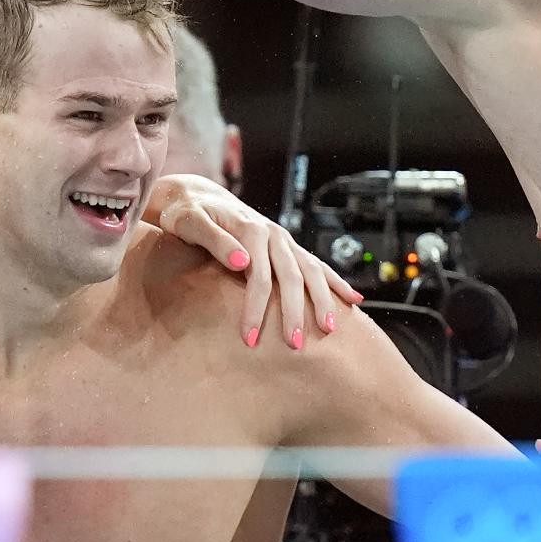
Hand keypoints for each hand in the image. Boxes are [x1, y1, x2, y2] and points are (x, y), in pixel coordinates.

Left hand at [145, 174, 362, 349]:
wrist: (195, 196)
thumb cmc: (187, 213)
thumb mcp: (191, 222)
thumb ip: (216, 240)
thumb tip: (242, 262)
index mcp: (251, 230)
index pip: (258, 277)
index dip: (256, 309)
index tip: (250, 339)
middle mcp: (273, 235)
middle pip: (290, 277)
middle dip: (295, 312)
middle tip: (294, 346)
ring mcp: (283, 241)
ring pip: (310, 272)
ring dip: (321, 301)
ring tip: (329, 330)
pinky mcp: (286, 247)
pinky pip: (317, 266)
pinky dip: (335, 282)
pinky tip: (353, 300)